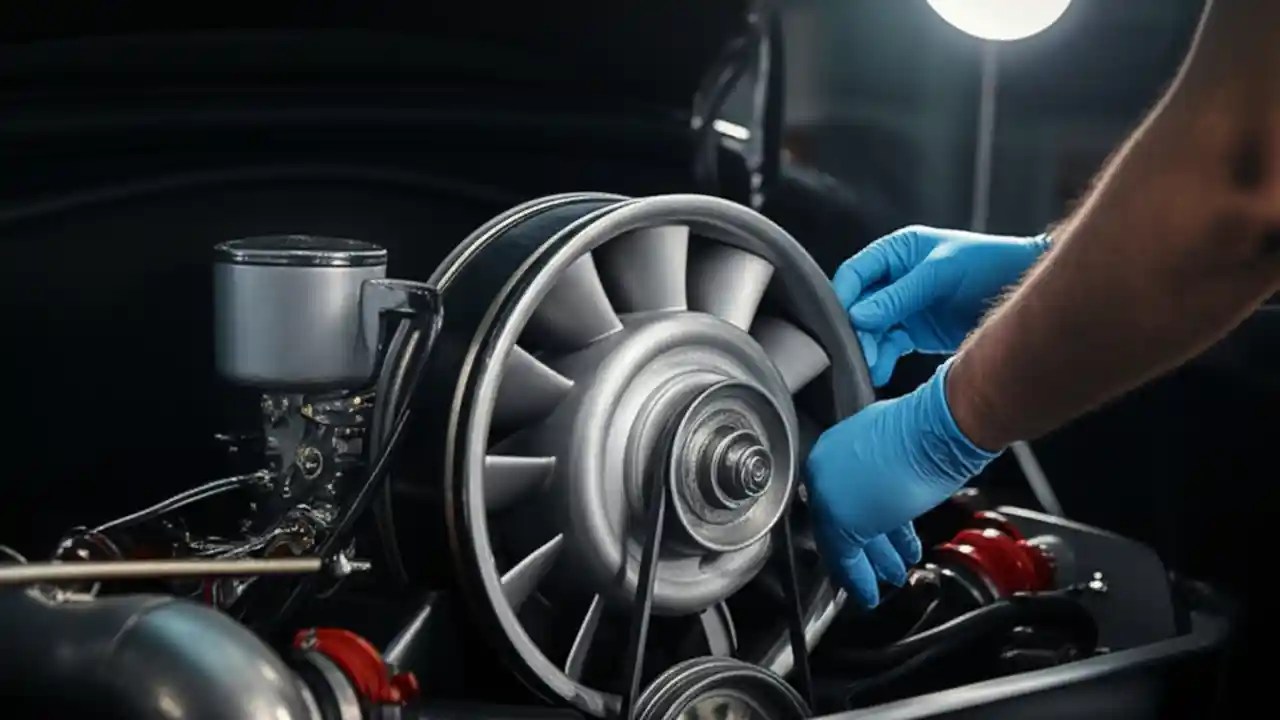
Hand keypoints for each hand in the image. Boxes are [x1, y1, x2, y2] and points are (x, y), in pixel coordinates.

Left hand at [805, 359, 998, 607]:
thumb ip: (881, 468)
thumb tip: (888, 488)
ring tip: (892, 575)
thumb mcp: (893, 448)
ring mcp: (830, 496)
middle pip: (840, 521)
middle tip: (881, 569)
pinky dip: (861, 577)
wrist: (935, 432)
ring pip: (847, 540)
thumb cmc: (924, 431)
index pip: (835, 497)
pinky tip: (873, 589)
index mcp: (832, 450)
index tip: (866, 541)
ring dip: (874, 563)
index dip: (858, 523)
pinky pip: (846, 557)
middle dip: (868, 549)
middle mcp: (825, 473)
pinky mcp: (841, 521)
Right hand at [833, 226, 1048, 385]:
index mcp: (897, 252)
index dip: (843, 297)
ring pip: (871, 328)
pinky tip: (880, 371)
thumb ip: (898, 296)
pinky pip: (889, 345)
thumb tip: (858, 316)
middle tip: (859, 350)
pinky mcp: (915, 330)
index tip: (840, 322)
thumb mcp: (940, 274)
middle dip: (855, 328)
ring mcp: (905, 306)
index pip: (855, 273)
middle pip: (859, 304)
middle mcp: (896, 278)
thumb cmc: (988, 265)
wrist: (1023, 290)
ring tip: (870, 365)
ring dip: (867, 347)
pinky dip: (882, 359)